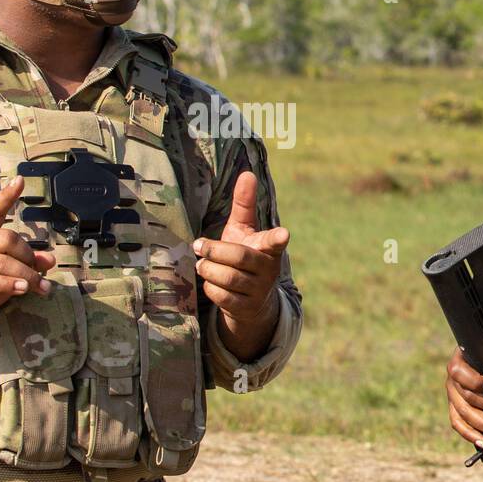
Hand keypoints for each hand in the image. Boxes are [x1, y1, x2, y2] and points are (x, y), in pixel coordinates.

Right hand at [0, 176, 56, 334]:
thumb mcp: (3, 269)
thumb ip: (26, 261)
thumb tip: (51, 259)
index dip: (7, 195)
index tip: (20, 180)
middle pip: (7, 238)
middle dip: (28, 256)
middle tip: (37, 270)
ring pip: (2, 262)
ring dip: (26, 276)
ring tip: (40, 287)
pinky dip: (9, 285)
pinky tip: (22, 289)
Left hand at [193, 171, 289, 324]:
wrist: (250, 300)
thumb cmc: (244, 254)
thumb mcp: (244, 229)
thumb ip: (244, 204)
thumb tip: (247, 173)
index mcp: (269, 247)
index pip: (275, 241)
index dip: (278, 237)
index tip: (284, 233)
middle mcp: (268, 269)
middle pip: (239, 257)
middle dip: (215, 250)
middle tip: (198, 244)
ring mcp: (259, 291)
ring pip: (228, 278)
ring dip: (208, 269)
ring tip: (202, 263)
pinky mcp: (246, 308)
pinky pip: (222, 296)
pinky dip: (210, 287)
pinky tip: (210, 282)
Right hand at [446, 346, 482, 451]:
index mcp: (457, 363)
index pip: (460, 374)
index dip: (478, 383)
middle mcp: (451, 381)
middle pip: (464, 398)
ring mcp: (452, 396)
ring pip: (461, 414)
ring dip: (481, 424)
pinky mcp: (456, 409)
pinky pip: (458, 423)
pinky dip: (469, 434)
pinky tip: (482, 443)